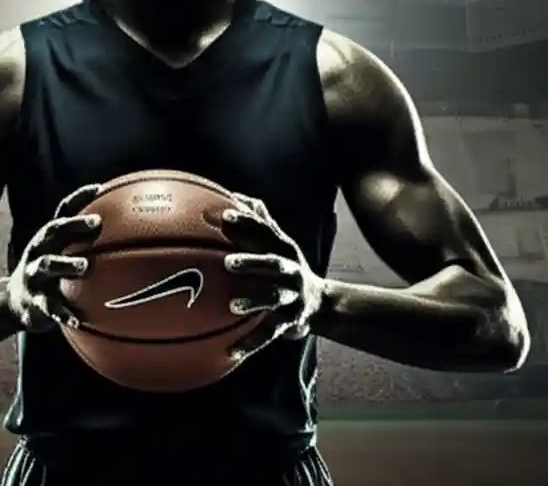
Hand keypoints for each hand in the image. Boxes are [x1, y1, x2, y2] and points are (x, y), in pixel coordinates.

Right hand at [6, 183, 103, 331]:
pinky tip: (76, 320)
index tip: (99, 188)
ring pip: (47, 265)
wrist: (13, 304)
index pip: (63, 211)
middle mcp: (39, 250)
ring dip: (65, 263)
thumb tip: (129, 235)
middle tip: (96, 222)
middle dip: (73, 224)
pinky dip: (62, 313)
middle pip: (53, 230)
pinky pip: (48, 306)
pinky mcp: (34, 300)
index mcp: (49, 238)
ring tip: (83, 266)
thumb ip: (86, 244)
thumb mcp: (62, 255)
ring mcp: (34, 275)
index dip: (79, 198)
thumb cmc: (50, 275)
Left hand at [220, 192, 324, 361]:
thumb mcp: (280, 244)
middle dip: (252, 261)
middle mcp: (291, 270)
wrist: (322, 303)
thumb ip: (261, 222)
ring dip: (253, 302)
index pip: (266, 232)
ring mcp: (292, 296)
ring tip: (232, 306)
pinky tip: (231, 352)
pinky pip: (268, 333)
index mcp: (284, 249)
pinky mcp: (290, 321)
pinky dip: (250, 343)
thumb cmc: (289, 267)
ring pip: (273, 299)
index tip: (225, 215)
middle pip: (273, 263)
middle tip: (227, 262)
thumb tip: (239, 195)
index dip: (247, 222)